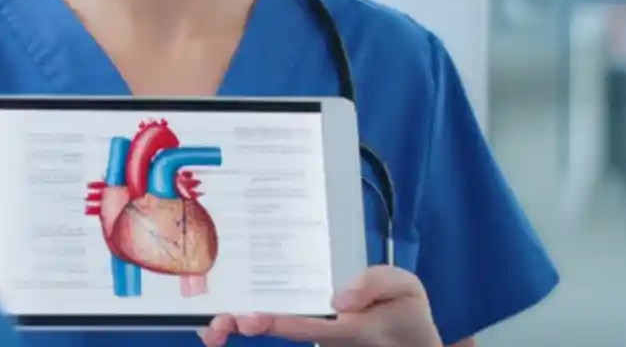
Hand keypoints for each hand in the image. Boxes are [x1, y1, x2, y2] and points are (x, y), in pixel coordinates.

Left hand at [198, 266, 441, 346]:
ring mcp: (318, 340)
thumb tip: (339, 300)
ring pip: (275, 332)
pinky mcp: (312, 333)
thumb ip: (375, 285)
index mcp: (352, 329)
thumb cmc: (407, 312)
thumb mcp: (405, 287)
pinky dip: (251, 321)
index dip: (278, 322)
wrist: (413, 344)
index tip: (249, 318)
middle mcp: (328, 339)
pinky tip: (225, 315)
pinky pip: (278, 327)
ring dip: (241, 327)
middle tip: (215, 327)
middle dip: (245, 327)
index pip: (309, 327)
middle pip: (281, 333)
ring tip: (212, 327)